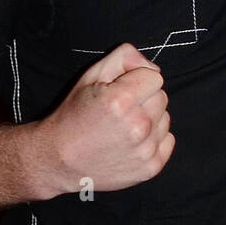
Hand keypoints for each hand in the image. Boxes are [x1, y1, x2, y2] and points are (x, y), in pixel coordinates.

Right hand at [30, 42, 173, 197]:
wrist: (58, 160)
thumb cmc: (74, 116)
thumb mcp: (91, 75)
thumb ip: (124, 57)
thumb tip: (152, 65)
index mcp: (122, 100)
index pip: (155, 77)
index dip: (138, 80)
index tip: (122, 90)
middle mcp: (137, 125)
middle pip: (162, 98)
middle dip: (144, 99)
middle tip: (120, 111)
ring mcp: (145, 150)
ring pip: (165, 119)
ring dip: (150, 120)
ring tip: (123, 128)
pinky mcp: (151, 167)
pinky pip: (167, 141)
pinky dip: (154, 140)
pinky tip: (131, 142)